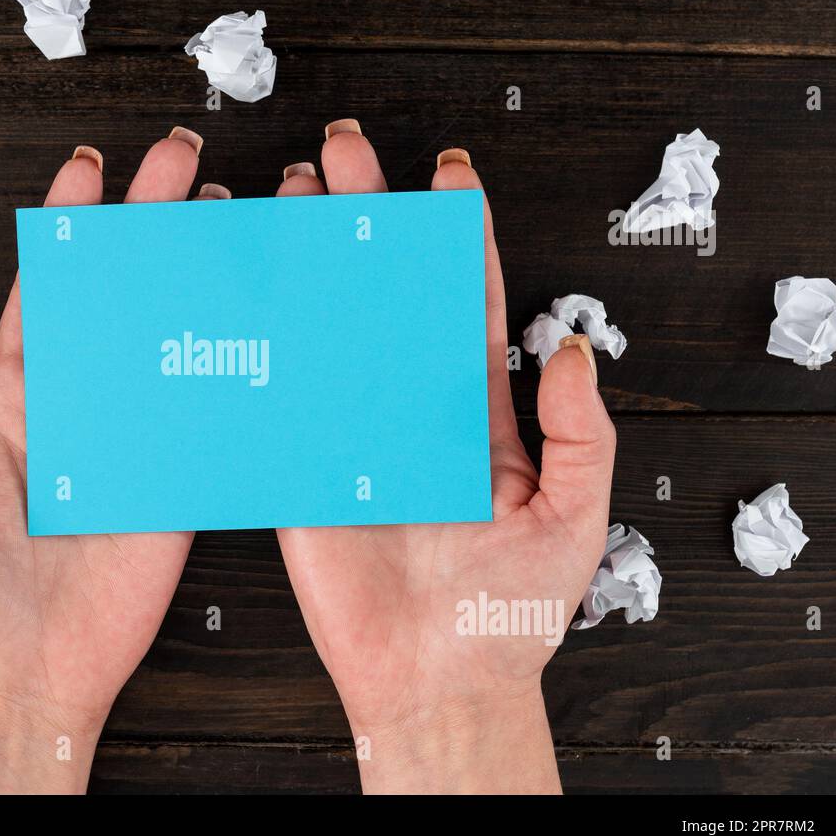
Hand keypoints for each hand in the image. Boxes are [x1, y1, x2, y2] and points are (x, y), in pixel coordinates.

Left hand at [0, 128, 219, 792]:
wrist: (15, 676)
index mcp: (10, 404)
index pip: (44, 295)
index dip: (67, 231)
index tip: (87, 175)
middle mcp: (74, 411)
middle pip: (116, 299)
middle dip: (146, 225)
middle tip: (177, 164)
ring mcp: (127, 443)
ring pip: (165, 341)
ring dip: (194, 280)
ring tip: (223, 220)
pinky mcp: (168, 484)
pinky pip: (199, 416)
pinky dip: (226, 368)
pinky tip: (250, 319)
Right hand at [275, 122, 616, 792]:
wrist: (439, 683)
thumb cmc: (510, 612)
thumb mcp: (577, 516)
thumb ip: (582, 431)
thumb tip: (573, 346)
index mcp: (474, 415)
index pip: (467, 304)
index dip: (458, 237)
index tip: (449, 174)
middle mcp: (409, 411)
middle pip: (388, 294)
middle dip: (369, 217)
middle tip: (349, 152)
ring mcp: (352, 432)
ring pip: (331, 327)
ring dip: (313, 258)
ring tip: (296, 192)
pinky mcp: (304, 465)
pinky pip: (287, 393)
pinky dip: (269, 338)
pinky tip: (253, 281)